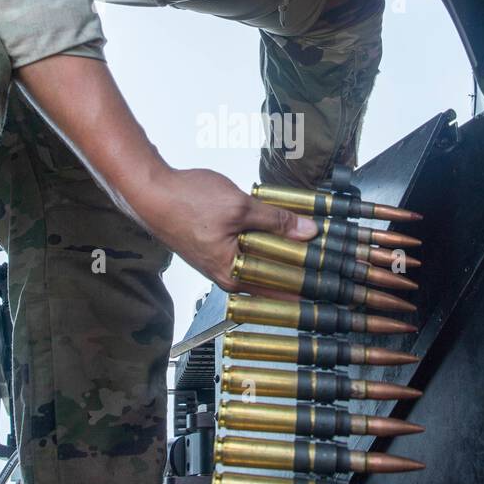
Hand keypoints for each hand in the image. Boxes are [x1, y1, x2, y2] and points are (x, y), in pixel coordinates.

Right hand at [133, 167, 317, 290]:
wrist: (150, 191)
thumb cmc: (185, 202)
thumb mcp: (238, 207)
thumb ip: (276, 220)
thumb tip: (308, 232)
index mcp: (233, 274)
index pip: (281, 292)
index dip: (309, 286)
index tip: (333, 283)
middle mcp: (227, 275)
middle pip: (274, 277)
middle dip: (300, 264)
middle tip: (329, 253)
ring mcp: (221, 261)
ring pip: (263, 261)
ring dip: (283, 249)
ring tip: (308, 236)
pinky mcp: (217, 247)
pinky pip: (250, 249)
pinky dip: (266, 239)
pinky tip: (279, 226)